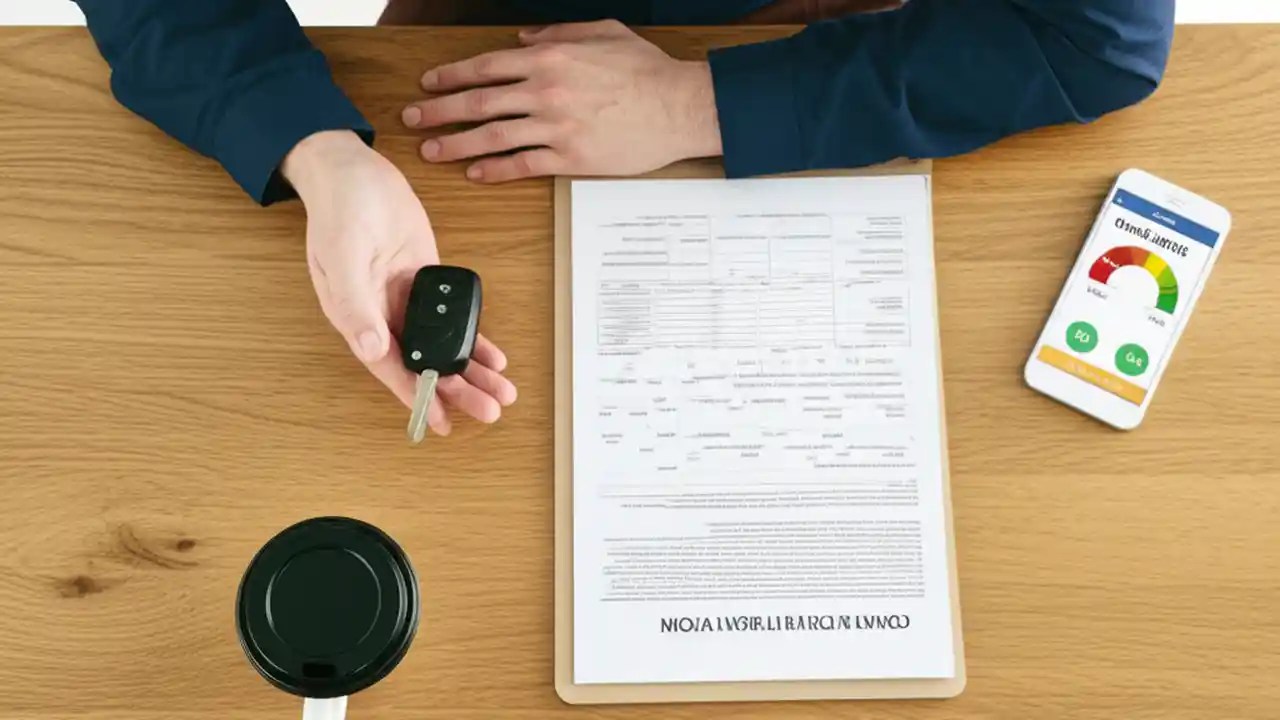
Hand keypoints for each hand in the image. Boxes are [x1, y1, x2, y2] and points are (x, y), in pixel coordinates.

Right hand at [282, 130, 516, 435]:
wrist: (353, 170)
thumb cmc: (339, 209)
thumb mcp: (343, 255)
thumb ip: (355, 305)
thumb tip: (369, 348)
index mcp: (355, 317)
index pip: (391, 369)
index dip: (419, 398)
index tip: (444, 424)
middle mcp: (381, 315)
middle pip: (424, 363)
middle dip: (458, 389)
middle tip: (491, 410)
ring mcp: (404, 298)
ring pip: (441, 346)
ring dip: (469, 369)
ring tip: (501, 391)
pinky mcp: (424, 279)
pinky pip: (450, 318)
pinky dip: (471, 337)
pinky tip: (493, 355)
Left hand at [401, 20, 722, 182]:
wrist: (679, 107)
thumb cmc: (647, 70)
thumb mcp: (603, 33)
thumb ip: (558, 33)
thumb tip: (523, 42)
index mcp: (551, 58)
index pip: (486, 66)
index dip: (452, 76)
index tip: (429, 84)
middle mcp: (546, 91)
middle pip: (479, 101)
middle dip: (440, 110)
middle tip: (414, 118)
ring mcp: (556, 126)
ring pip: (493, 136)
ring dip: (456, 143)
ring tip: (432, 150)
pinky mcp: (571, 157)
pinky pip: (523, 164)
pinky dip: (495, 170)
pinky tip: (476, 172)